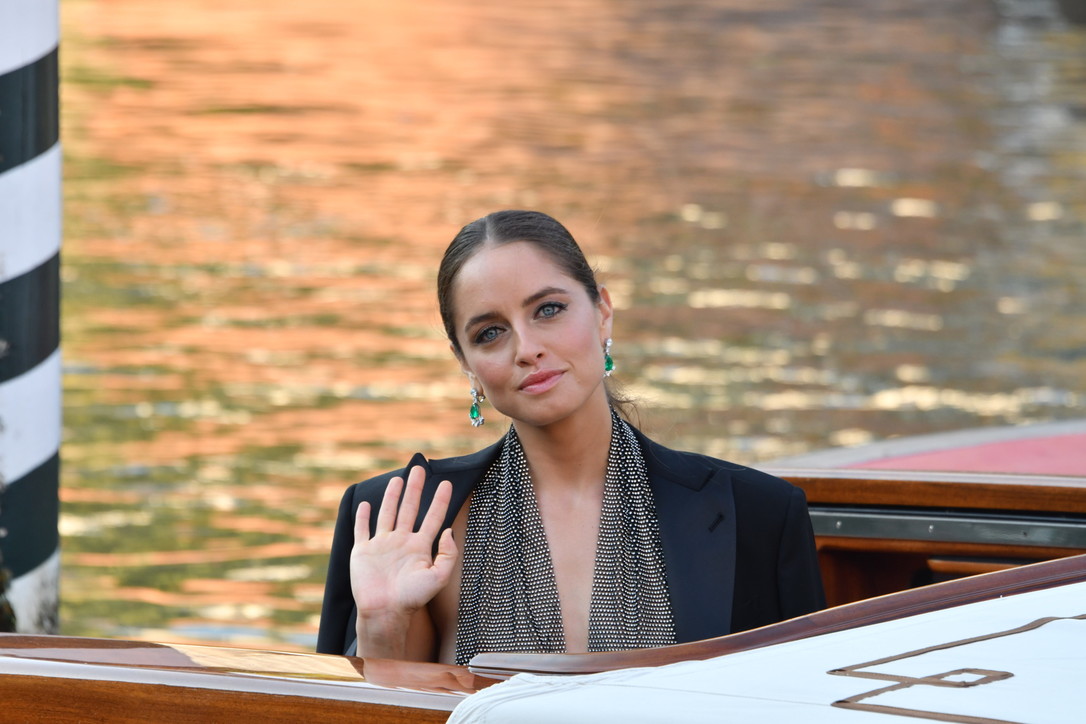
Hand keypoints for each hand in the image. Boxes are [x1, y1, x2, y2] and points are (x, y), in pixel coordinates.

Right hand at [349, 466, 457, 652]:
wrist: (385, 612)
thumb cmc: (412, 599)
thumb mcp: (438, 577)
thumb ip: (447, 554)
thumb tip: (448, 530)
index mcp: (420, 547)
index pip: (432, 518)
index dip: (440, 501)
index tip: (447, 484)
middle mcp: (401, 542)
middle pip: (409, 508)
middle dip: (415, 489)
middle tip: (420, 468)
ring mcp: (382, 545)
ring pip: (388, 514)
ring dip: (392, 496)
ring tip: (398, 479)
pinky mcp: (363, 551)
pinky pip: (362, 530)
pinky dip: (363, 517)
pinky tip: (366, 504)